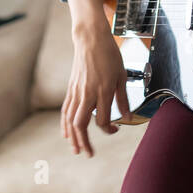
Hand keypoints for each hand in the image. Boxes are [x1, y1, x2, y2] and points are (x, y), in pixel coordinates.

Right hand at [61, 18, 131, 157]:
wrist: (91, 39)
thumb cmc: (109, 55)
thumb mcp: (122, 76)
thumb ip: (123, 99)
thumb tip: (128, 117)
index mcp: (102, 91)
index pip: (102, 120)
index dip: (109, 130)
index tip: (116, 129)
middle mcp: (87, 94)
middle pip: (81, 124)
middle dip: (84, 142)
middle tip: (89, 154)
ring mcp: (76, 91)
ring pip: (70, 120)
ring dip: (73, 137)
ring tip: (76, 149)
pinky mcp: (71, 88)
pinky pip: (65, 110)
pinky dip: (65, 124)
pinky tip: (67, 133)